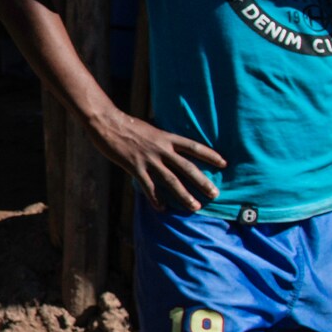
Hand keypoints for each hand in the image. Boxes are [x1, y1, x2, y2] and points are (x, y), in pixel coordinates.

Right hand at [88, 109, 226, 213]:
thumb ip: (161, 139)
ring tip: (195, 207)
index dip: (210, 155)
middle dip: (202, 182)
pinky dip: (155, 199)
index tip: (224, 163)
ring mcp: (148, 159)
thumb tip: (170, 146)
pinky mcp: (135, 167)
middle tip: (215, 194)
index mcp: (167, 137)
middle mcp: (161, 149)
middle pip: (187, 168)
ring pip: (171, 180)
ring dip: (184, 195)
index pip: (194, 147)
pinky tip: (162, 209)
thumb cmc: (127, 125)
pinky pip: (148, 186)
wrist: (107, 123)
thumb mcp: (150, 129)